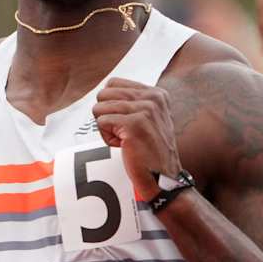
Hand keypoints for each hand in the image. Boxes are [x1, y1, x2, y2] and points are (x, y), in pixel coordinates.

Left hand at [91, 77, 181, 198]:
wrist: (162, 178)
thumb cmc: (150, 151)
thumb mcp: (149, 118)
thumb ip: (132, 101)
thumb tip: (105, 89)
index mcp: (156, 93)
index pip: (113, 83)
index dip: (111, 105)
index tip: (128, 123)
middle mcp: (153, 98)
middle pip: (103, 94)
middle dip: (107, 115)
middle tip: (125, 133)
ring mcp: (145, 110)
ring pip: (100, 108)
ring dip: (107, 128)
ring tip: (126, 140)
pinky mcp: (134, 124)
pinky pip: (101, 122)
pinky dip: (107, 138)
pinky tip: (124, 146)